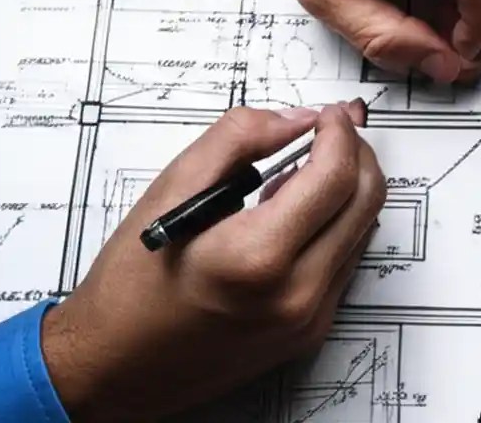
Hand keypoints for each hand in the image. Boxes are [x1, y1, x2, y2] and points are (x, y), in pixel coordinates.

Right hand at [40, 102, 385, 421]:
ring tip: (302, 174)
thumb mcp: (170, 191)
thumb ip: (237, 139)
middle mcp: (295, 294)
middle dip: (355, 154)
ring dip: (348, 190)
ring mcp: (308, 318)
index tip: (328, 114)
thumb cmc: (131, 287)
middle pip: (365, 201)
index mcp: (258, 257)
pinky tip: (296, 215)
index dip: (339, 133)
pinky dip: (335, 226)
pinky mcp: (310, 330)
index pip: (334, 177)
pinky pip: (346, 262)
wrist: (115, 366)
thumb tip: (295, 118)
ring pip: (362, 231)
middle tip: (330, 132)